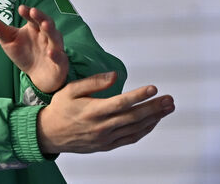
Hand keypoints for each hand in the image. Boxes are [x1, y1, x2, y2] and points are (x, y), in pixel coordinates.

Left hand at [0, 5, 68, 92]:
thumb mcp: (9, 41)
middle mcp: (46, 35)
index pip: (33, 17)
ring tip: (45, 25)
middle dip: (41, 17)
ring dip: (51, 31)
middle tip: (34, 11)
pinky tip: (50, 53)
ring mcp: (55, 48)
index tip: (21, 8)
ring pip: (56, 38)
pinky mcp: (60, 62)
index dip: (28, 12)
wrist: (38, 76)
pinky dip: (56, 55)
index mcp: (35, 28)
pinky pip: (60, 58)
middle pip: (47, 23)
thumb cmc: (25, 53)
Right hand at [37, 71, 174, 153]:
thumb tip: (114, 75)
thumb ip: (93, 82)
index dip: (139, 96)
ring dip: (154, 118)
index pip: (120, 103)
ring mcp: (105, 138)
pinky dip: (145, 130)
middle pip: (133, 117)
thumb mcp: (70, 90)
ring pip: (135, 128)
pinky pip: (131, 138)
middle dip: (154, 107)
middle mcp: (101, 126)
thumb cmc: (60, 108)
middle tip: (170, 99)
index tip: (154, 88)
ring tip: (168, 107)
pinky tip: (154, 121)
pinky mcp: (107, 145)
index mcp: (92, 111)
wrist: (49, 134)